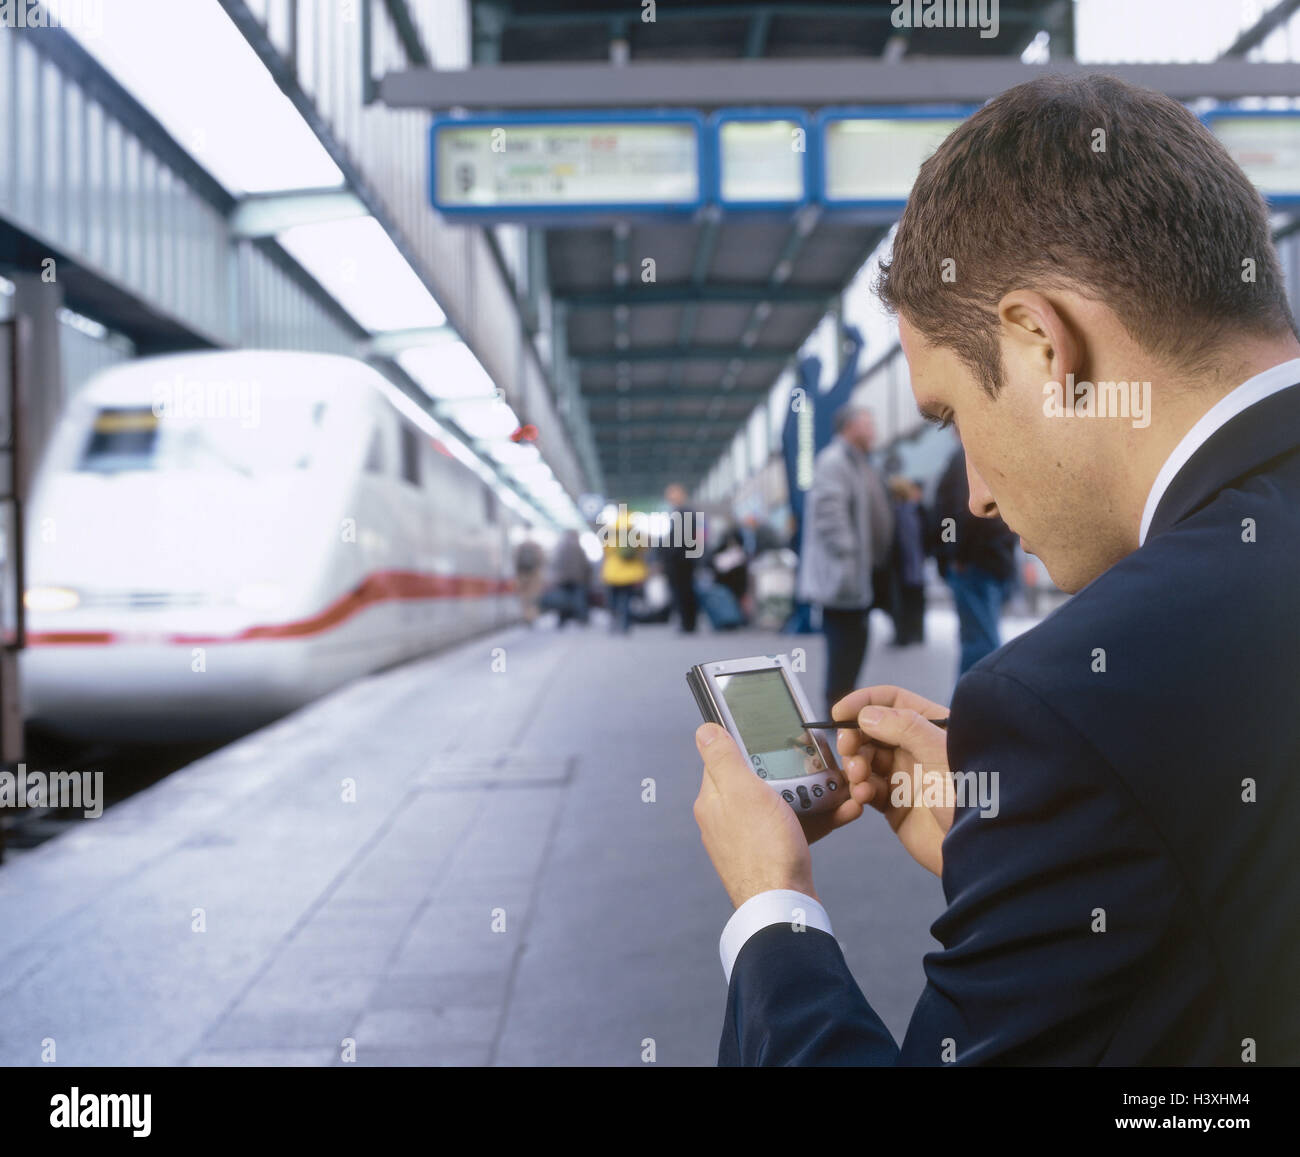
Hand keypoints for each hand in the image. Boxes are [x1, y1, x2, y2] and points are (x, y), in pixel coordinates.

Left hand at [692, 723, 862, 908]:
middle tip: (815, 765)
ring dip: (814, 793)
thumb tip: (704, 730)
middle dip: (791, 771)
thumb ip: (723, 758)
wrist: (784, 905)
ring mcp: (752, 836)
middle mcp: (728, 818)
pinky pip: (799, 825)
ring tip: (838, 787)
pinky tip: (843, 809)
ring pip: (784, 802)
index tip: (775, 737)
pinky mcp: (775, 853)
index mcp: (714, 799)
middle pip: (761, 779)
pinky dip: (820, 817)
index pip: (727, 758)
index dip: (751, 745)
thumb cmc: (763, 850)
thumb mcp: (742, 791)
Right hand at [832, 685, 952, 876]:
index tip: (839, 712)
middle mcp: (918, 748)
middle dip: (855, 736)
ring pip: (866, 759)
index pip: (893, 700)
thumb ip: (903, 727)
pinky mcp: (895, 803)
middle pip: (873, 730)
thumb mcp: (939, 753)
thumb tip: (867, 713)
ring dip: (856, 764)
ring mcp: (906, 775)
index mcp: (933, 727)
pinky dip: (860, 789)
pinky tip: (863, 795)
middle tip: (847, 748)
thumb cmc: (971, 797)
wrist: (978, 850)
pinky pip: (868, 788)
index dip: (864, 701)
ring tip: (858, 776)